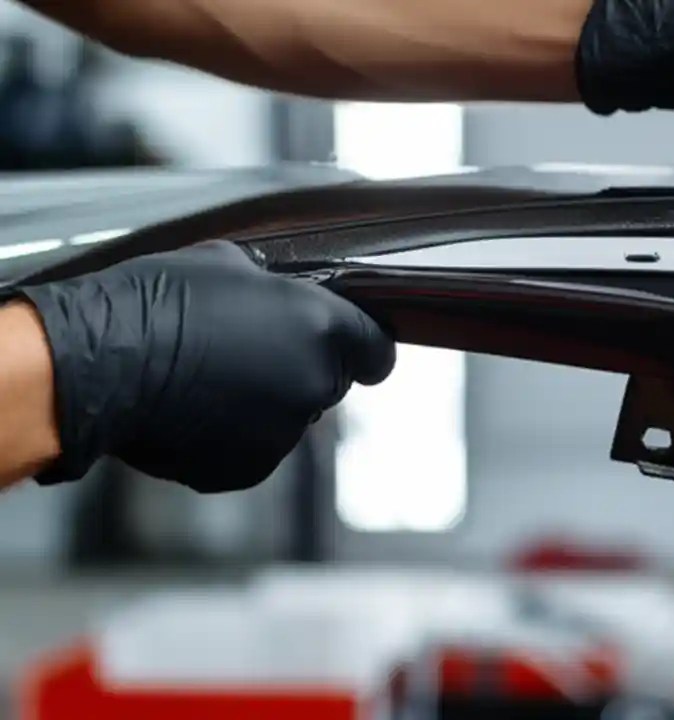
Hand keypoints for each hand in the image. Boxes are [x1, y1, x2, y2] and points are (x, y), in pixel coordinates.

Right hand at [18, 240, 394, 491]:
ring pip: (288, 419)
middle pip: (327, 383)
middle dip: (299, 370)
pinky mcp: (248, 469)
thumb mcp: (231, 263)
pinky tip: (190, 410)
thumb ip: (277, 288)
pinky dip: (229, 437)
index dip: (362, 349)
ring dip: (262, 405)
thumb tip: (279, 294)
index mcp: (323, 328)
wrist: (102, 362)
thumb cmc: (160, 302)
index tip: (350, 351)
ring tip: (205, 381)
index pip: (377, 350)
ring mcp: (283, 433)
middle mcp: (314, 384)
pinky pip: (251, 450)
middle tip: (245, 354)